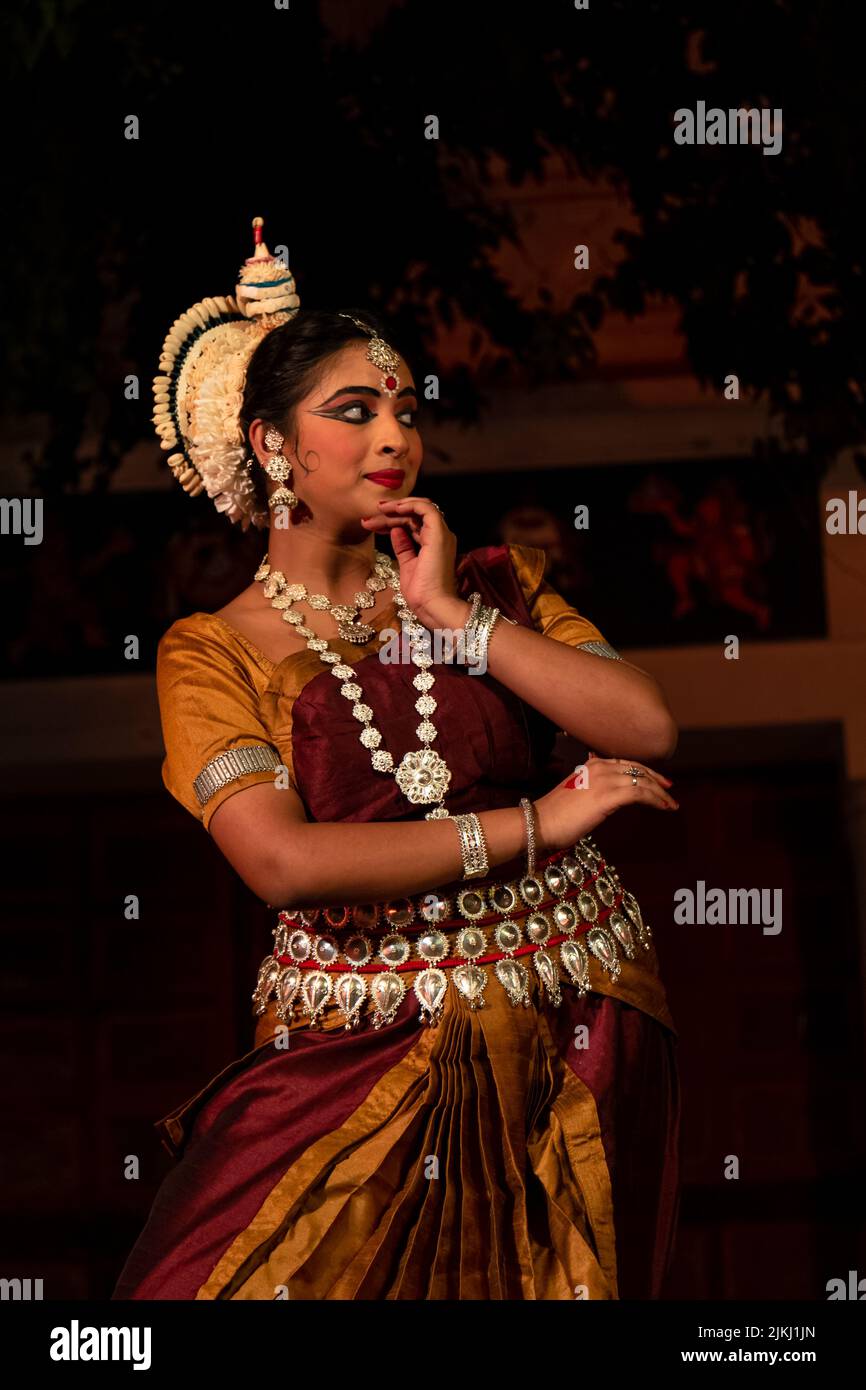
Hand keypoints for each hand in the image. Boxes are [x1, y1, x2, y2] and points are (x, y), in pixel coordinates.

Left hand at [360, 496, 459, 624]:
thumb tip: (395, 531)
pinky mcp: (439, 534)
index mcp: (434, 544)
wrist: (431, 605)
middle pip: (414, 515)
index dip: (392, 521)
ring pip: (420, 509)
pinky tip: (393, 509)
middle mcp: (441, 536)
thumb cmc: (422, 592)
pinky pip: (426, 509)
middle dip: (390, 514)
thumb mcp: (407, 565)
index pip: (413, 523)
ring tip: (378, 510)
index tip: (371, 524)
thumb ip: (403, 547)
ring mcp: (441, 534)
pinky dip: (410, 505)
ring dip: (398, 507)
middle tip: (369, 518)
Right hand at [533, 753, 677, 852]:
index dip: (646, 772)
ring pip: (643, 782)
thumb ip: (593, 787)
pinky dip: (655, 800)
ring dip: (660, 794)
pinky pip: (640, 794)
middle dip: (657, 781)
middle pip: (638, 770)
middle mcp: (600, 767)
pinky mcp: (608, 796)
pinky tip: (663, 807)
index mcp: (592, 764)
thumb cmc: (555, 814)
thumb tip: (609, 794)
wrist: (540, 823)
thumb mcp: (577, 792)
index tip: (659, 782)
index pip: (627, 764)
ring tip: (671, 804)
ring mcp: (605, 780)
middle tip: (670, 791)